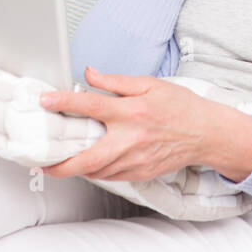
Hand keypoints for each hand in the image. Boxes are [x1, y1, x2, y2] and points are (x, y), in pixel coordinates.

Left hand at [38, 66, 213, 181]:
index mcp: (132, 111)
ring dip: (77, 169)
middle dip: (61, 164)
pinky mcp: (141, 173)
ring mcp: (136, 160)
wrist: (207, 133)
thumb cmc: (180, 106)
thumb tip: (89, 74)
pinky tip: (90, 165)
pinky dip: (97, 172)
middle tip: (44, 162)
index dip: (64, 102)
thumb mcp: (150, 84)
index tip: (46, 101)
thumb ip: (116, 81)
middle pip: (88, 158)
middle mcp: (131, 138)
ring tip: (62, 163)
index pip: (90, 104)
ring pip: (97, 172)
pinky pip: (111, 177)